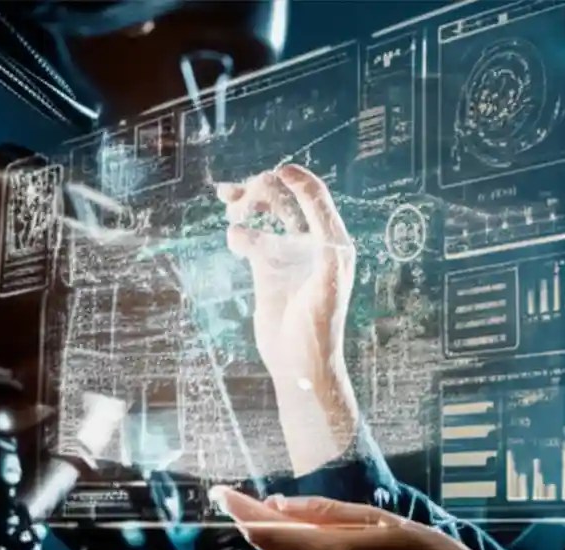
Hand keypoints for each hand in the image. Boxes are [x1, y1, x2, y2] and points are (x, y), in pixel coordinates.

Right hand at [216, 165, 359, 473]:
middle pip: (286, 199)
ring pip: (265, 214)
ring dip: (247, 204)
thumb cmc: (319, 329)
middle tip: (243, 199)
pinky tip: (236, 242)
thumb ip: (328, 251)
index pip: (316, 199)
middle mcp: (312, 244)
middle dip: (263, 190)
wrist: (297, 363)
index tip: (275, 172)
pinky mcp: (267, 268)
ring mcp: (288, 254)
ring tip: (231, 206)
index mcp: (334, 243)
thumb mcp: (329, 288)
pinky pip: (249, 237)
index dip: (298, 180)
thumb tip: (322, 221)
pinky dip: (239, 232)